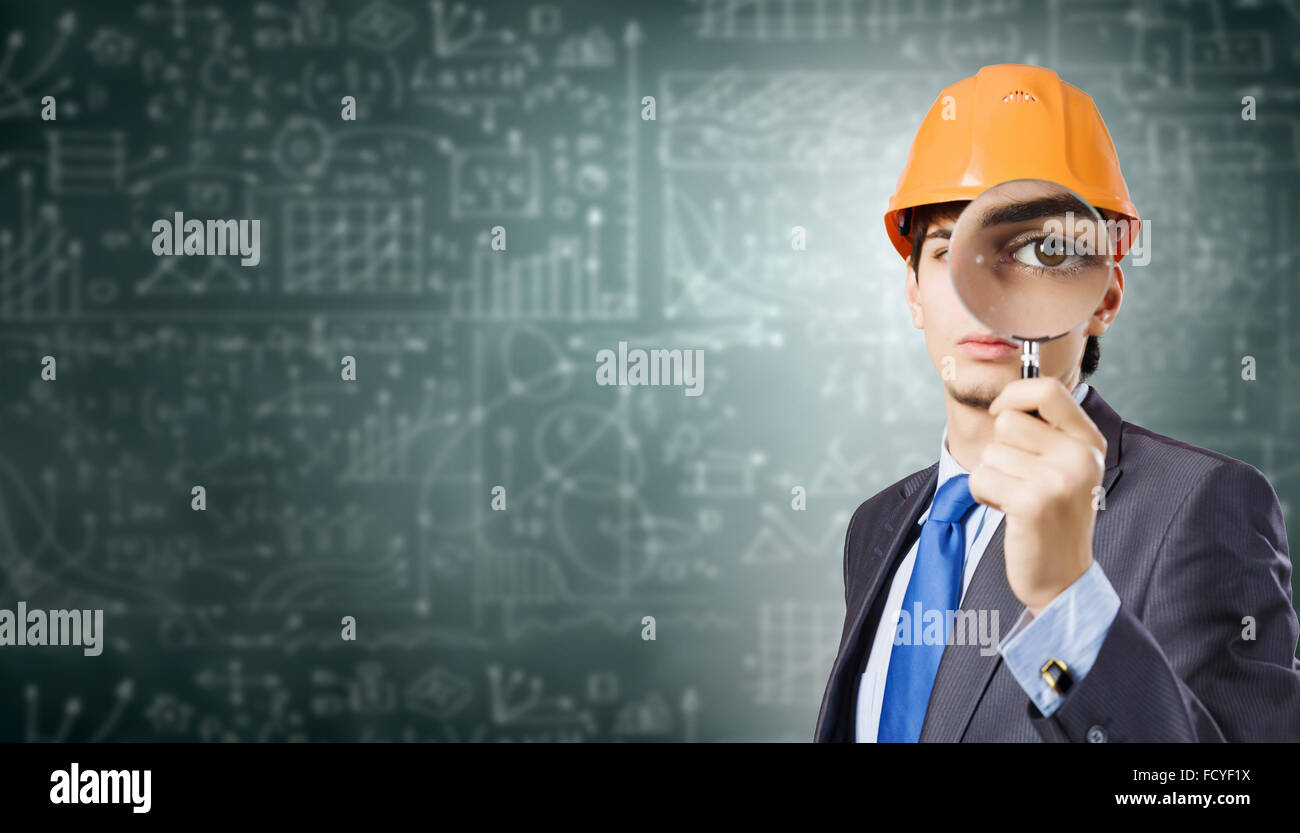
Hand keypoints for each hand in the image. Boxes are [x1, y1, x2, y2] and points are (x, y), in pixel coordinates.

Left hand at [967, 378, 1106, 615]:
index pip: (1048, 390)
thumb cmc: (1053, 516)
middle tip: (1019, 479)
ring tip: (1017, 499)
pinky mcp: (1032, 502)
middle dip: (1000, 449)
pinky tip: (1007, 512)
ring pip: (990, 452)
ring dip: (992, 476)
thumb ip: (1044, 430)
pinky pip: (981, 477)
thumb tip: (1005, 397)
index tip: (1000, 413)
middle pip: (1008, 421)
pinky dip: (983, 494)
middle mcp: (1080, 457)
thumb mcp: (1063, 466)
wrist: (1062, 576)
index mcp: (1089, 442)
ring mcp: (1059, 479)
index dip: (1013, 395)